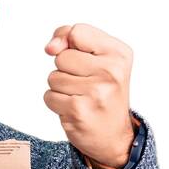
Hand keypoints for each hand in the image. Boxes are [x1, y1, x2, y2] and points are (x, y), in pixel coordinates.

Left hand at [43, 23, 135, 167]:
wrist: (114, 137)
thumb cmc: (103, 93)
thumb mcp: (99, 59)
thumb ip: (72, 40)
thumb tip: (50, 47)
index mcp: (119, 54)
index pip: (77, 31)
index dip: (69, 44)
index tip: (80, 58)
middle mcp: (111, 71)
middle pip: (62, 56)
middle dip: (66, 70)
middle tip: (86, 85)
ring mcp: (95, 92)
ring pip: (53, 77)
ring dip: (61, 88)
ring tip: (81, 98)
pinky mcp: (78, 110)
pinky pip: (49, 96)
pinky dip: (57, 104)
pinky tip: (75, 109)